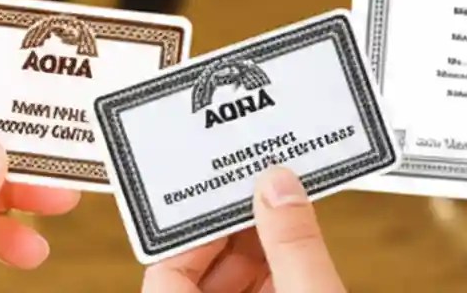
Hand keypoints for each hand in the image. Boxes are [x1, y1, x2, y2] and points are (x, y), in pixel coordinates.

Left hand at [143, 167, 343, 292]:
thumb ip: (294, 243)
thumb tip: (278, 185)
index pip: (166, 269)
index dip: (191, 225)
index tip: (218, 192)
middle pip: (203, 268)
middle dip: (235, 227)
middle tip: (258, 187)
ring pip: (236, 280)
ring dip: (262, 244)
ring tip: (284, 205)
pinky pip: (264, 290)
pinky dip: (281, 266)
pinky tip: (300, 238)